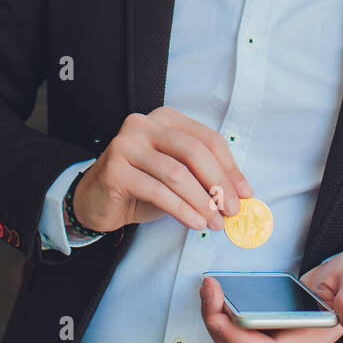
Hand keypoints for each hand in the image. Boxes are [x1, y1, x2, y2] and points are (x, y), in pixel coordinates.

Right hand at [72, 106, 252, 233]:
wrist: (97, 200)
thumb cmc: (142, 186)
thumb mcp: (176, 175)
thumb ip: (203, 177)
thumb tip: (240, 194)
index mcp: (165, 119)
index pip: (207, 139)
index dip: (230, 167)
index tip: (245, 194)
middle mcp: (144, 125)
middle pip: (193, 151)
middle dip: (219, 183)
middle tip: (231, 211)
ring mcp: (126, 144)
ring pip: (176, 173)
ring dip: (201, 202)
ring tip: (214, 222)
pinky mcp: (114, 169)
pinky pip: (157, 191)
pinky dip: (181, 210)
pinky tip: (194, 223)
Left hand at [199, 250, 342, 342]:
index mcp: (313, 336)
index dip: (238, 337)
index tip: (220, 312)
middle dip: (219, 326)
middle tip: (209, 291)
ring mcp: (282, 340)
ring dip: (217, 322)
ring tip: (210, 291)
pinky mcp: (273, 330)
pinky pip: (240, 334)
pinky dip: (224, 317)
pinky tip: (219, 295)